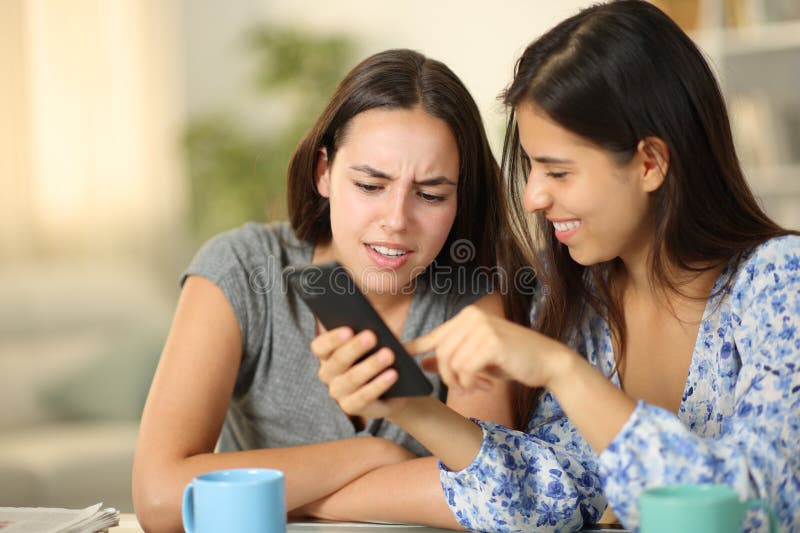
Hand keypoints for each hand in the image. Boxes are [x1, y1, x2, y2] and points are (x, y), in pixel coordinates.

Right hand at [311, 327, 407, 418]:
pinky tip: (393, 374)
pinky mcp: (351, 407)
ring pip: (350, 379)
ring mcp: (338, 392)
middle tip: (372, 336)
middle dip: (355, 348)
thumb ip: (379, 328)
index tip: (349, 329)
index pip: (320, 345)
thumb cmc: (380, 351)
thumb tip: (382, 324)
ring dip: (370, 366)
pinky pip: (363, 397)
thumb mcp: (379, 336)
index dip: (332, 338)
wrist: (394, 385)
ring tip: (388, 354)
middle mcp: (328, 373)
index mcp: (327, 352)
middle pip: (337, 361)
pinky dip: (378, 385)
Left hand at [406, 305, 574, 391]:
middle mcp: (471, 317)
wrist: (548, 362)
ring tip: (477, 388)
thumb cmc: (512, 360)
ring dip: (460, 382)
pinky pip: (466, 369)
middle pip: (440, 353)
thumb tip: (421, 362)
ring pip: (451, 363)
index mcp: (467, 317)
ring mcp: (481, 327)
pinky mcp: (491, 341)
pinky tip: (485, 386)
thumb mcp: (477, 360)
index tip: (399, 356)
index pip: (434, 335)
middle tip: (465, 389)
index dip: (415, 348)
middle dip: (448, 376)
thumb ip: (450, 358)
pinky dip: (471, 383)